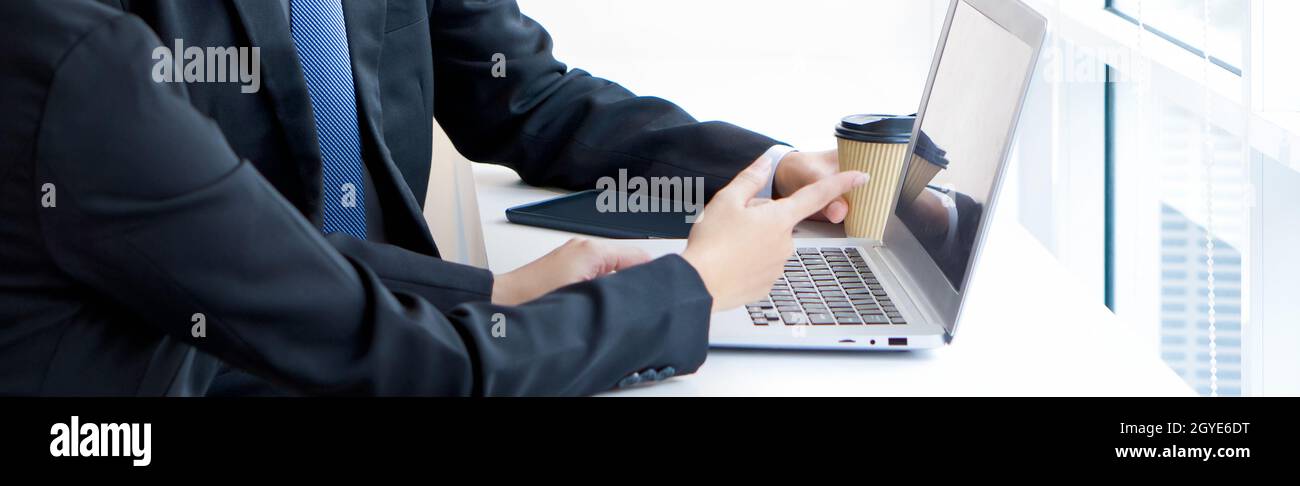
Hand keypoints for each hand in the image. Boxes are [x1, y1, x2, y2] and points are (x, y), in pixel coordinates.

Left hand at [492, 238, 650, 305]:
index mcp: (592, 249)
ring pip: (614, 267)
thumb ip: (616, 288)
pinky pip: (598, 272)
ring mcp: (576, 255)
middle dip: (637, 280)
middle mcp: (585, 247)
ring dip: (620, 284)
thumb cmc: (533, 299)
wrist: (504, 303)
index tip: (661, 289)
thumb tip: (636, 290)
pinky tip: (602, 302)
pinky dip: (605, 285)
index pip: (639, 255)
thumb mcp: (585, 296)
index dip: (653, 274)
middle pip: (628, 260)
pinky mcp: (568, 266)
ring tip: (622, 303)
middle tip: (643, 300)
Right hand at [682, 156, 867, 311]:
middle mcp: (786, 243)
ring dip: (753, 241)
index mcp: (779, 218)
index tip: (861, 176)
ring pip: (769, 244)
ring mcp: (778, 267)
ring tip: (727, 245)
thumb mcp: (726, 200)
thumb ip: (750, 179)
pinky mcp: (767, 285)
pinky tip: (730, 262)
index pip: (817, 195)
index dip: (841, 183)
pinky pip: (761, 266)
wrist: (699, 284)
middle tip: (732, 224)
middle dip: (760, 219)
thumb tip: (764, 163)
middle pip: (779, 221)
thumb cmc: (712, 243)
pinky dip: (747, 262)